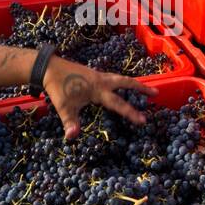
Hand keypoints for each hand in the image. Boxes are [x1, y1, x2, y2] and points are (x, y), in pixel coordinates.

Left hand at [42, 55, 157, 138]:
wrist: (49, 68)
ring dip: (132, 83)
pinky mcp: (92, 74)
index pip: (118, 103)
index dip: (131, 112)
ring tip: (143, 88)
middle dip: (141, 88)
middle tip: (155, 92)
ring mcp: (98, 76)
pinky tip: (119, 87)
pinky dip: (121, 82)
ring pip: (120, 78)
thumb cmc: (57, 88)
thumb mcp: (63, 107)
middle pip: (126, 82)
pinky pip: (112, 78)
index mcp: (98, 89)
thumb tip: (72, 137)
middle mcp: (101, 81)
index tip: (143, 120)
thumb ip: (70, 122)